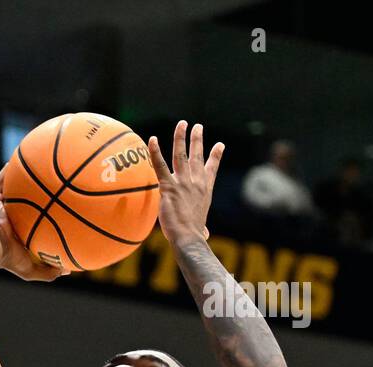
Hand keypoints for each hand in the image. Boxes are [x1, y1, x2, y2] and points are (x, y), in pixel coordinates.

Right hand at [0, 164, 68, 281]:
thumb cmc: (7, 260)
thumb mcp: (31, 269)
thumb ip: (49, 270)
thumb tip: (68, 270)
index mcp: (15, 231)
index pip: (29, 217)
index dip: (39, 210)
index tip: (53, 203)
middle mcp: (8, 216)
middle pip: (22, 198)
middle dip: (32, 189)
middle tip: (47, 177)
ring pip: (10, 187)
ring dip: (18, 174)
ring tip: (31, 159)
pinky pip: (1, 181)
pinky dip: (7, 170)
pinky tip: (17, 156)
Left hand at [148, 121, 223, 245]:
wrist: (188, 237)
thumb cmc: (193, 236)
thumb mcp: (201, 228)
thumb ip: (202, 228)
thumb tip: (205, 236)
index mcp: (205, 190)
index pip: (211, 169)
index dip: (215, 156)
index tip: (220, 145)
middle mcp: (196, 182)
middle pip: (197, 156)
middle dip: (197, 139)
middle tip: (198, 126)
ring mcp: (183, 182)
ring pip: (181, 154)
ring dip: (181, 137)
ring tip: (182, 124)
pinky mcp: (168, 186)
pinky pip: (160, 166)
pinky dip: (155, 152)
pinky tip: (152, 139)